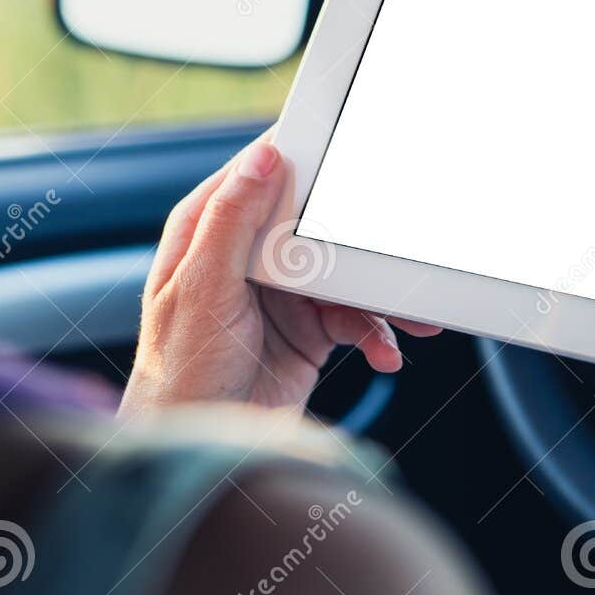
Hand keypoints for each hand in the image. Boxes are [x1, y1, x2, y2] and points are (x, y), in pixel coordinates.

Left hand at [119, 133, 440, 414]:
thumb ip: (232, 221)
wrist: (201, 452)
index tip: (351, 142)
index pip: (262, 174)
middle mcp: (247, 257)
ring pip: (345, 274)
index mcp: (210, 231)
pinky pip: (354, 318)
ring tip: (415, 318)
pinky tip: (386, 353)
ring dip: (381, 296)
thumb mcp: (203, 290)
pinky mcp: (307, 332)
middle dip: (363, 237)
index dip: (305, 156)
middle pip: (317, 224)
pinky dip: (376, 333)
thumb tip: (263, 157)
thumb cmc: (179, 374)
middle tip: (402, 244)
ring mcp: (281, 295)